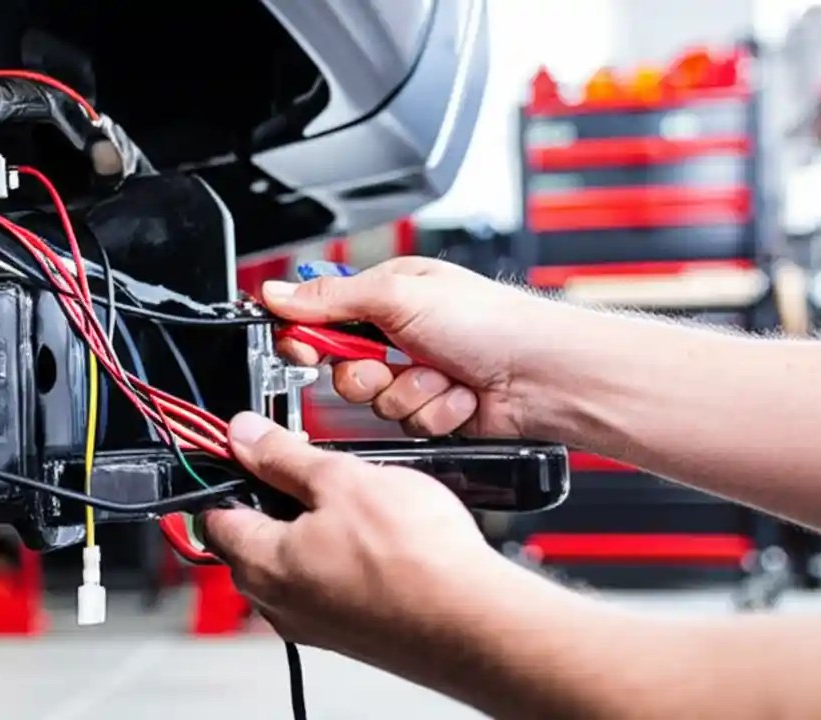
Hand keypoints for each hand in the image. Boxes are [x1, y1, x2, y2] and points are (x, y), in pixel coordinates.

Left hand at [202, 412, 521, 684]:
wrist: (476, 622)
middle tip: (321, 473)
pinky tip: (383, 543)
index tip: (251, 450)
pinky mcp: (350, 633)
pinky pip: (329, 585)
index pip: (214, 513)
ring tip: (362, 507)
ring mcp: (314, 623)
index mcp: (260, 563)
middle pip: (252, 538)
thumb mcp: (343, 479)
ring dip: (317, 529)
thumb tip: (245, 434)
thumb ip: (285, 455)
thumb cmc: (416, 560)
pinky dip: (345, 559)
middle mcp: (277, 602)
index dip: (230, 473)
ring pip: (294, 561)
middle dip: (278, 500)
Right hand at [266, 257, 571, 437]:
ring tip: (443, 377)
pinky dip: (435, 413)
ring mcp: (418, 375)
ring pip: (376, 402)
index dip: (306, 337)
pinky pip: (408, 424)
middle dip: (368, 373)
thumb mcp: (400, 296)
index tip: (304, 350)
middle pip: (343, 368)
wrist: (544, 374)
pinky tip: (461, 396)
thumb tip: (277, 294)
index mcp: (387, 295)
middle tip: (392, 362)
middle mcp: (400, 334)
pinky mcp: (435, 411)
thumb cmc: (490, 321)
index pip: (322, 316)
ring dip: (410, 394)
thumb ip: (330, 299)